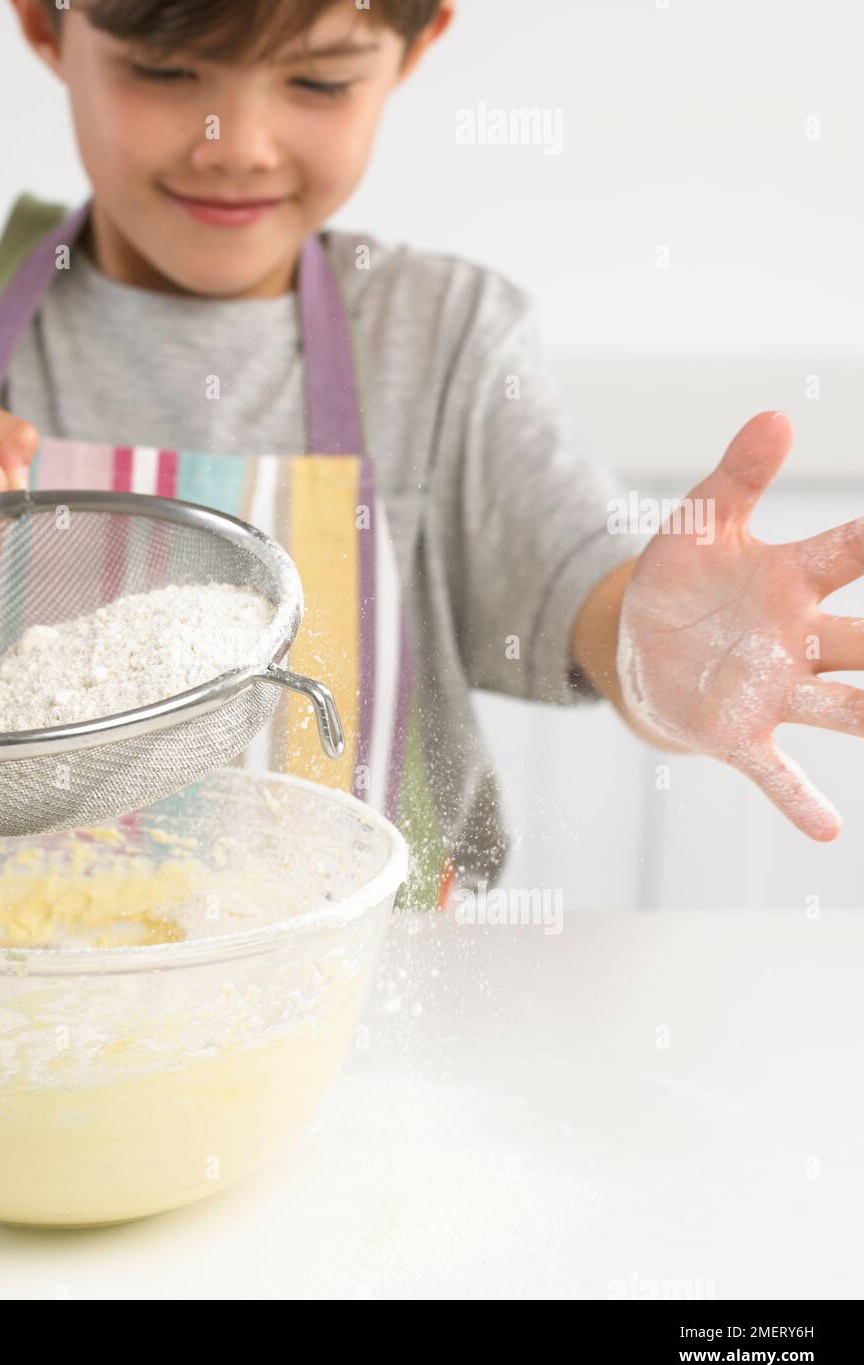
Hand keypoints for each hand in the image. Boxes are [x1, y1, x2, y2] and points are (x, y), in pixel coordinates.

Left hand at [616, 410, 863, 840]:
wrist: (640, 643)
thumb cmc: (683, 579)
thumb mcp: (696, 523)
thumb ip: (736, 476)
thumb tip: (773, 416)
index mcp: (793, 578)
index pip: (854, 552)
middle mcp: (800, 639)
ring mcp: (774, 690)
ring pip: (847, 708)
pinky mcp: (738, 732)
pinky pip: (777, 770)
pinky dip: (800, 799)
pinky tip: (829, 830)